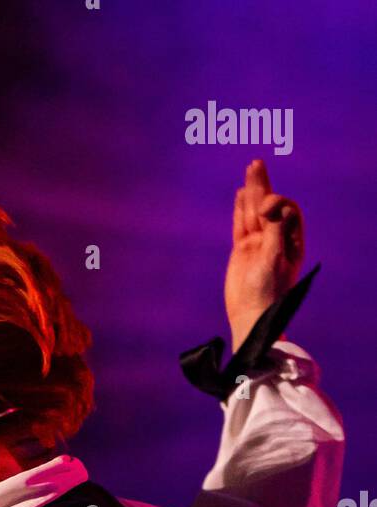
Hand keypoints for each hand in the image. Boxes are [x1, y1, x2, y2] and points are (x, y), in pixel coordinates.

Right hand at [224, 159, 304, 351]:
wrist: (251, 317)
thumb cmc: (267, 293)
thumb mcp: (273, 260)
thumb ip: (274, 232)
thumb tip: (273, 207)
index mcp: (291, 241)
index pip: (287, 211)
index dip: (277, 203)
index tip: (265, 210)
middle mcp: (275, 239)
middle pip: (271, 205)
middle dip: (264, 185)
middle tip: (256, 163)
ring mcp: (258, 244)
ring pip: (253, 211)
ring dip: (252, 191)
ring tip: (251, 169)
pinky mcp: (242, 250)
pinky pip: (240, 224)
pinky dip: (240, 208)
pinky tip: (240, 194)